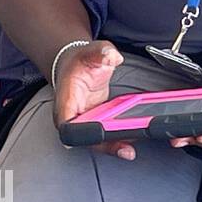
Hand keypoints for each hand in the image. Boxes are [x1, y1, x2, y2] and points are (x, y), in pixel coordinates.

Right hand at [53, 40, 133, 159]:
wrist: (77, 65)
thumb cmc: (80, 61)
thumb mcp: (92, 51)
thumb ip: (102, 52)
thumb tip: (111, 56)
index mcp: (66, 101)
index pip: (68, 123)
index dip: (81, 133)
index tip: (98, 136)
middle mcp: (73, 116)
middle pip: (86, 138)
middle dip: (106, 146)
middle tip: (125, 150)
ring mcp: (86, 120)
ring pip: (98, 140)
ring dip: (114, 146)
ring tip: (132, 150)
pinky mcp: (98, 121)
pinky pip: (108, 134)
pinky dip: (120, 138)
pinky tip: (136, 138)